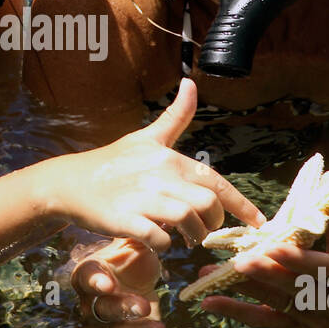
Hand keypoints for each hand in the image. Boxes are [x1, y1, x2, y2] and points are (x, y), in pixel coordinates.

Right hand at [44, 78, 264, 253]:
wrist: (69, 182)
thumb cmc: (112, 163)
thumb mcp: (146, 137)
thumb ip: (175, 116)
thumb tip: (192, 83)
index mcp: (170, 159)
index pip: (217, 182)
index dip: (242, 205)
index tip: (259, 222)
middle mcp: (160, 175)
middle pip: (208, 204)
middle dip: (212, 223)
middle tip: (203, 231)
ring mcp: (142, 197)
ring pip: (187, 220)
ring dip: (191, 235)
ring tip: (185, 239)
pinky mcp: (124, 219)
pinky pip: (158, 238)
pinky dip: (163, 245)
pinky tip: (157, 241)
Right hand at [70, 236, 190, 327]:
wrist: (132, 280)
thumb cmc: (128, 258)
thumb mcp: (129, 243)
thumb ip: (138, 232)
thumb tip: (161, 210)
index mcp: (94, 276)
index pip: (87, 279)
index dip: (95, 283)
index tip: (108, 284)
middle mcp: (100, 302)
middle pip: (104, 310)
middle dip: (122, 309)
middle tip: (141, 306)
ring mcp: (117, 323)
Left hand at [201, 206, 328, 327]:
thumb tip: (326, 178)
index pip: (325, 270)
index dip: (298, 260)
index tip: (273, 247)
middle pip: (297, 290)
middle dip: (267, 275)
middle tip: (239, 261)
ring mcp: (316, 321)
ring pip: (278, 305)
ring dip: (245, 290)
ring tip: (213, 275)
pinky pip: (266, 321)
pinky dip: (238, 313)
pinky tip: (210, 302)